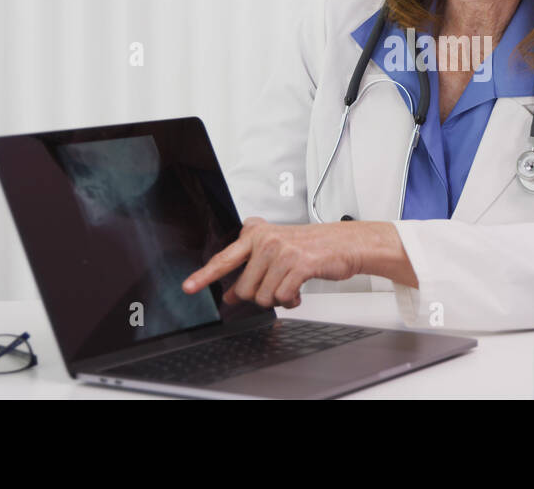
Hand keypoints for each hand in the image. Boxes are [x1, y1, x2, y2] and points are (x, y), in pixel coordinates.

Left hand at [181, 217, 363, 308]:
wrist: (344, 243)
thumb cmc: (311, 247)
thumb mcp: (275, 253)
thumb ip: (250, 270)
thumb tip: (229, 293)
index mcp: (256, 233)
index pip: (225, 258)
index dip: (204, 275)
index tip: (189, 287)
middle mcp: (266, 240)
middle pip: (245, 288)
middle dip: (259, 295)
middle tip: (275, 286)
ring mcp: (282, 251)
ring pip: (263, 296)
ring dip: (277, 299)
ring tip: (289, 287)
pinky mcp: (299, 264)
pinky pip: (283, 296)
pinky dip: (291, 301)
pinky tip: (298, 292)